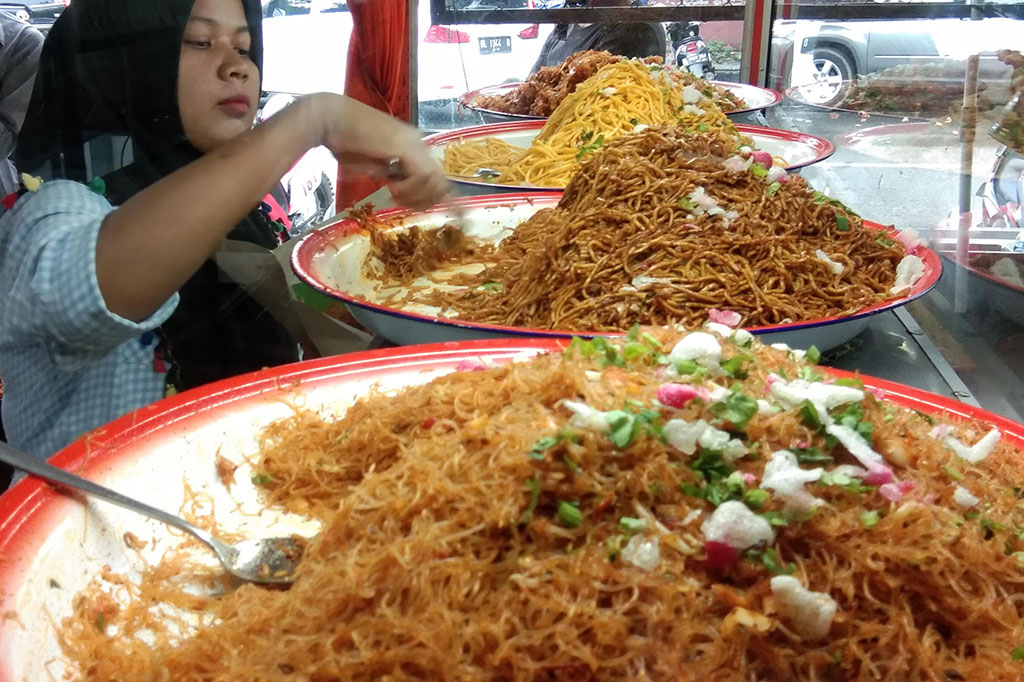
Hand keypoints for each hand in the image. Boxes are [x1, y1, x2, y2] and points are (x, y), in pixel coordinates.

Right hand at [298, 94, 451, 210]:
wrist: (329, 118)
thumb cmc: (341, 140)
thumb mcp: (371, 164)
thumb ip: (388, 175)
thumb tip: (398, 189)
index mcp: (409, 144)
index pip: (435, 174)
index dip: (432, 195)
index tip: (417, 206)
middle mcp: (415, 141)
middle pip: (440, 180)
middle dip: (425, 199)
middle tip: (403, 203)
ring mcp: (412, 142)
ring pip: (434, 180)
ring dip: (416, 194)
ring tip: (394, 194)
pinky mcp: (404, 146)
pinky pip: (421, 176)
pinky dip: (409, 188)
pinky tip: (391, 186)